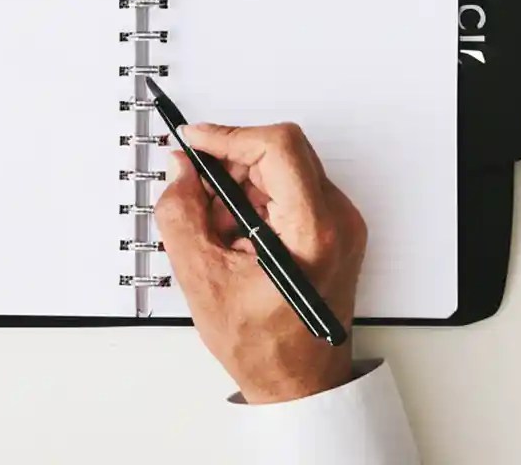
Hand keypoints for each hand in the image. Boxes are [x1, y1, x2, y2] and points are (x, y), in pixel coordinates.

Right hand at [155, 123, 366, 404]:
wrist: (300, 383)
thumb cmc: (265, 346)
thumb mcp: (202, 278)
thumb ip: (182, 214)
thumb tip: (180, 173)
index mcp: (313, 231)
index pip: (277, 148)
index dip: (228, 136)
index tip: (195, 141)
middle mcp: (337, 221)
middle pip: (279, 153)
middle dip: (229, 166)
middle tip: (195, 190)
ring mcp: (339, 224)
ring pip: (281, 170)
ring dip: (239, 188)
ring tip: (215, 231)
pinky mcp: (332, 230)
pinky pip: (288, 192)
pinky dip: (253, 204)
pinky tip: (233, 240)